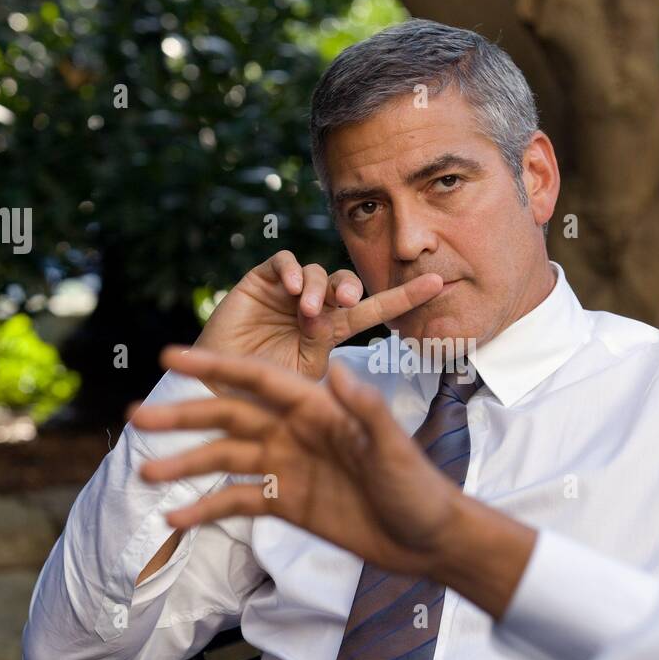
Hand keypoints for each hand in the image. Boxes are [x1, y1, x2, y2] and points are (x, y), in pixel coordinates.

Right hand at [132, 347, 463, 574]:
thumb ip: (366, 411)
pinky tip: (177, 518)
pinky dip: (208, 509)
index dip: (215, 368)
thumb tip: (335, 368)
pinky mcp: (289, 503)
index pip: (258, 380)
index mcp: (318, 409)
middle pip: (230, 417)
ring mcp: (290, 467)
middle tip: (137, 416)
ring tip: (144, 474)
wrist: (429, 540)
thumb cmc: (420, 489)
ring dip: (186, 465)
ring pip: (226, 459)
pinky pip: (240, 501)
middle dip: (185, 416)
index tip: (172, 357)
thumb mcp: (394, 449)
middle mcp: (297, 431)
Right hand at [195, 250, 442, 385]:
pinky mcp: (260, 283)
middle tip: (346, 301)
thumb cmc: (264, 396)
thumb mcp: (308, 387)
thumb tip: (348, 349)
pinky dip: (293, 270)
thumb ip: (330, 366)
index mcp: (331, 332)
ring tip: (308, 310)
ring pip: (318, 272)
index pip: (375, 309)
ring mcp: (286, 293)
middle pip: (345, 284)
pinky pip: (284, 263)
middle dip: (351, 287)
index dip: (404, 297)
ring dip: (318, 287)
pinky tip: (293, 288)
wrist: (219, 394)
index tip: (439, 283)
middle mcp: (313, 308)